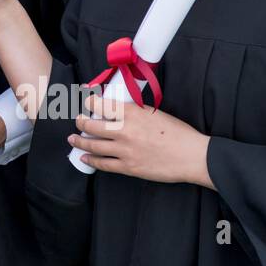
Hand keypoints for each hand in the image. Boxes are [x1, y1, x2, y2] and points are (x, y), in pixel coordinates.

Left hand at [70, 95, 213, 186]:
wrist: (192, 156)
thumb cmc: (177, 132)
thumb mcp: (153, 112)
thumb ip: (133, 111)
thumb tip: (115, 109)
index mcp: (131, 113)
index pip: (100, 104)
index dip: (89, 100)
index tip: (85, 98)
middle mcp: (124, 130)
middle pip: (91, 124)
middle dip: (81, 121)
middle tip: (78, 119)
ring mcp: (125, 150)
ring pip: (93, 145)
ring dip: (80, 141)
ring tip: (73, 138)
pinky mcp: (128, 167)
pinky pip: (104, 164)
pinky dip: (92, 160)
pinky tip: (85, 157)